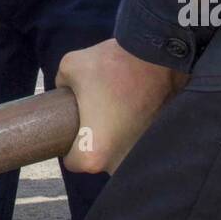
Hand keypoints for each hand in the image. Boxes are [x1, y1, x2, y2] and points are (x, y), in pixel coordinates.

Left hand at [57, 38, 185, 175]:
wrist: (157, 56)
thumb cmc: (111, 65)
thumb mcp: (69, 66)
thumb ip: (60, 85)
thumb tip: (64, 93)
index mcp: (92, 154)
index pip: (72, 161)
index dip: (68, 142)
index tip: (74, 125)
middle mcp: (118, 163)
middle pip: (98, 158)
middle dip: (94, 139)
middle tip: (95, 113)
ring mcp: (142, 157)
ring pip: (119, 152)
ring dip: (115, 137)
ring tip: (116, 110)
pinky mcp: (160, 144)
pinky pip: (139, 143)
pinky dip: (134, 131)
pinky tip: (132, 112)